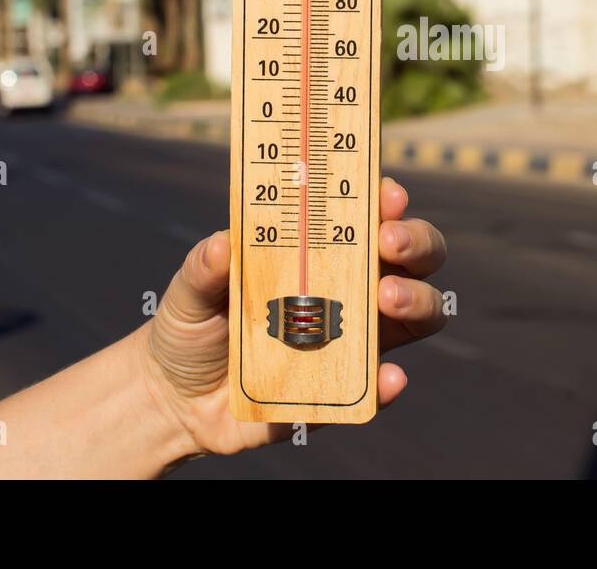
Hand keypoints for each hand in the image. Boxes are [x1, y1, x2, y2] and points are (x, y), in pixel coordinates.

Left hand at [135, 177, 447, 460]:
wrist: (176, 401)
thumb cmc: (193, 325)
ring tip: (388, 297)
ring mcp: (354, 339)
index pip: (370, 214)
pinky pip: (381, 388)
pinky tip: (388, 377)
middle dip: (416, 240)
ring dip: (418, 299)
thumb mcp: (189, 288)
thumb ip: (205, 266)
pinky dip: (390, 383)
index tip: (386, 194)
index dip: (388, 199)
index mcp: (320, 251)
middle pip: (413, 256)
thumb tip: (223, 244)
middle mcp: (350, 288)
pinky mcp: (345, 391)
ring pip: (420, 312)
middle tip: (389, 241)